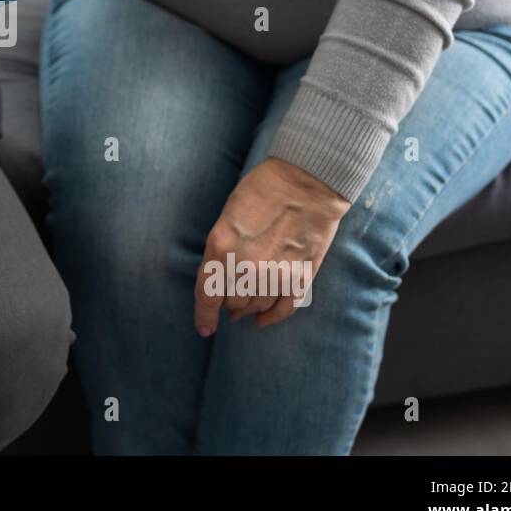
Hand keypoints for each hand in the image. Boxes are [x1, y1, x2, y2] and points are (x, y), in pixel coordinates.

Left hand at [194, 158, 351, 335]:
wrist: (307, 181)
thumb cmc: (262, 190)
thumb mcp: (226, 216)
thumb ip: (219, 250)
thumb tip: (218, 280)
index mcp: (222, 247)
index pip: (207, 295)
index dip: (204, 316)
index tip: (204, 329)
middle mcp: (248, 266)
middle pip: (232, 302)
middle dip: (227, 302)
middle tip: (227, 299)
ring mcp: (277, 274)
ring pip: (256, 308)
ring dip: (247, 309)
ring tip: (243, 308)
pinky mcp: (302, 276)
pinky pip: (284, 308)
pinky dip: (272, 317)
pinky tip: (263, 320)